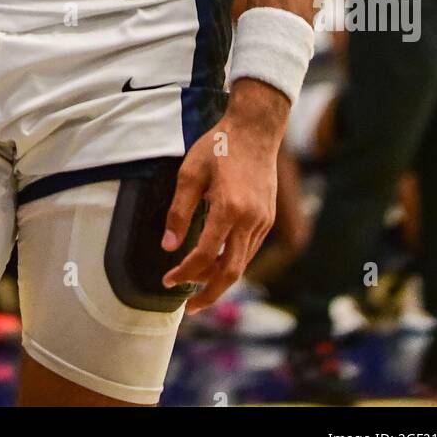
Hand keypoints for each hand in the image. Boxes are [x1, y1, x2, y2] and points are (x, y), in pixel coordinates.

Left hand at [161, 89, 283, 311]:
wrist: (256, 129)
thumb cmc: (219, 146)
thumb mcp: (190, 172)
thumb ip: (179, 212)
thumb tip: (169, 247)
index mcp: (229, 207)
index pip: (205, 255)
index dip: (185, 273)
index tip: (168, 281)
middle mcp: (250, 219)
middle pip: (230, 272)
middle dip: (208, 294)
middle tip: (189, 308)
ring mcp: (263, 220)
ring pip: (242, 264)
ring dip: (219, 280)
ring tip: (197, 286)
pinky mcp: (268, 218)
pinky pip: (249, 250)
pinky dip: (232, 262)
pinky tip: (216, 263)